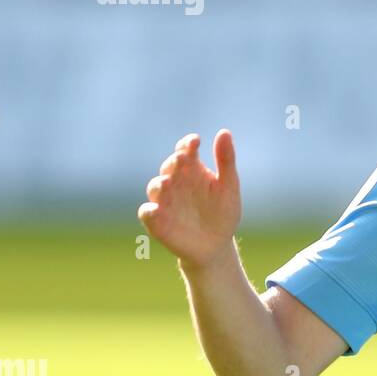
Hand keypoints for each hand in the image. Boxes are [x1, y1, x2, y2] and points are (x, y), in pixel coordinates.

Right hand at [138, 130, 241, 267]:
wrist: (217, 244)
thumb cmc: (223, 211)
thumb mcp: (228, 185)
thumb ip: (226, 160)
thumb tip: (224, 132)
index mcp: (192, 169)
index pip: (186, 151)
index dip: (188, 144)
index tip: (195, 141)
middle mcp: (175, 181)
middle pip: (169, 167)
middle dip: (174, 163)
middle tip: (182, 160)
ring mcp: (165, 200)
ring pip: (155, 187)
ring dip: (159, 184)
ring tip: (167, 183)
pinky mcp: (157, 220)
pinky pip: (147, 213)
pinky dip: (149, 210)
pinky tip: (155, 209)